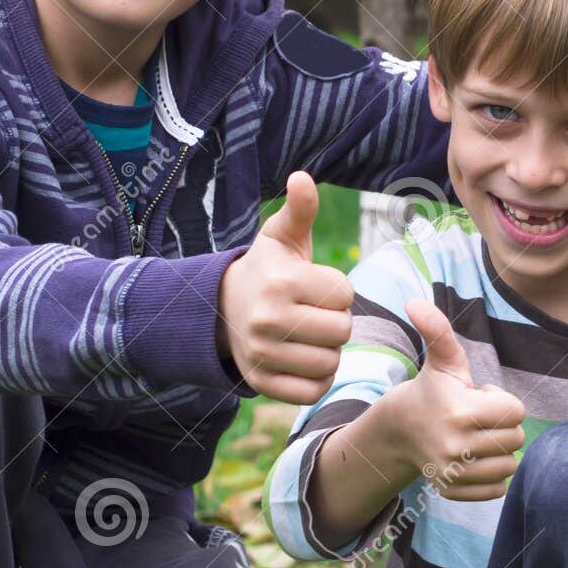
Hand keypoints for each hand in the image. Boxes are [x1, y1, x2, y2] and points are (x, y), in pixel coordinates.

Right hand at [216, 171, 352, 403]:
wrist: (222, 307)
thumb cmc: (267, 268)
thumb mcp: (282, 236)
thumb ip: (300, 209)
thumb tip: (302, 177)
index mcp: (281, 282)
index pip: (345, 293)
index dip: (338, 289)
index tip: (317, 286)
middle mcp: (268, 319)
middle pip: (342, 330)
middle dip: (337, 320)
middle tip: (315, 312)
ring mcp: (262, 354)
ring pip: (330, 362)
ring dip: (329, 350)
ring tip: (310, 334)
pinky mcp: (261, 382)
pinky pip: (313, 390)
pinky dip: (317, 378)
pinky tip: (305, 358)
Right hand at [379, 298, 525, 501]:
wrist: (402, 430)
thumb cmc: (434, 389)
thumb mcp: (442, 358)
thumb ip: (437, 328)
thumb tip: (414, 301)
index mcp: (460, 412)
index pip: (516, 411)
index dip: (502, 400)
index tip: (480, 396)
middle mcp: (456, 447)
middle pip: (516, 438)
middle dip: (503, 424)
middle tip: (478, 417)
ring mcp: (453, 473)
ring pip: (510, 464)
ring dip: (499, 449)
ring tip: (476, 436)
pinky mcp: (453, 491)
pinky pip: (498, 488)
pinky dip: (492, 474)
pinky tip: (474, 458)